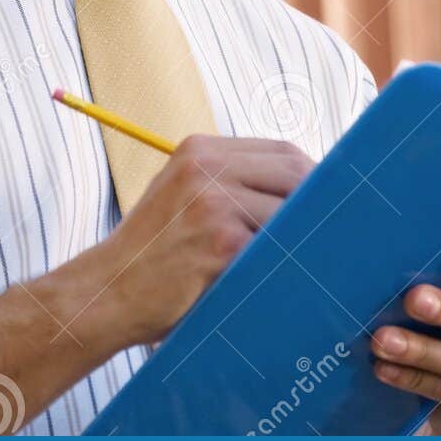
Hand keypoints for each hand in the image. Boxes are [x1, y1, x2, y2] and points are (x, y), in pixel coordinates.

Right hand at [94, 134, 314, 348]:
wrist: (108, 292)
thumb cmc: (152, 252)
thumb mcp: (183, 194)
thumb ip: (230, 183)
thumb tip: (300, 190)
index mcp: (200, 149)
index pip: (281, 150)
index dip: (310, 178)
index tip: (326, 205)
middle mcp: (207, 165)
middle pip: (294, 170)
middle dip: (319, 203)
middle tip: (332, 233)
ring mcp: (215, 201)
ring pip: (290, 211)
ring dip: (303, 238)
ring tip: (312, 260)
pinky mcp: (221, 242)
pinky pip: (275, 248)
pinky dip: (287, 264)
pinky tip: (289, 279)